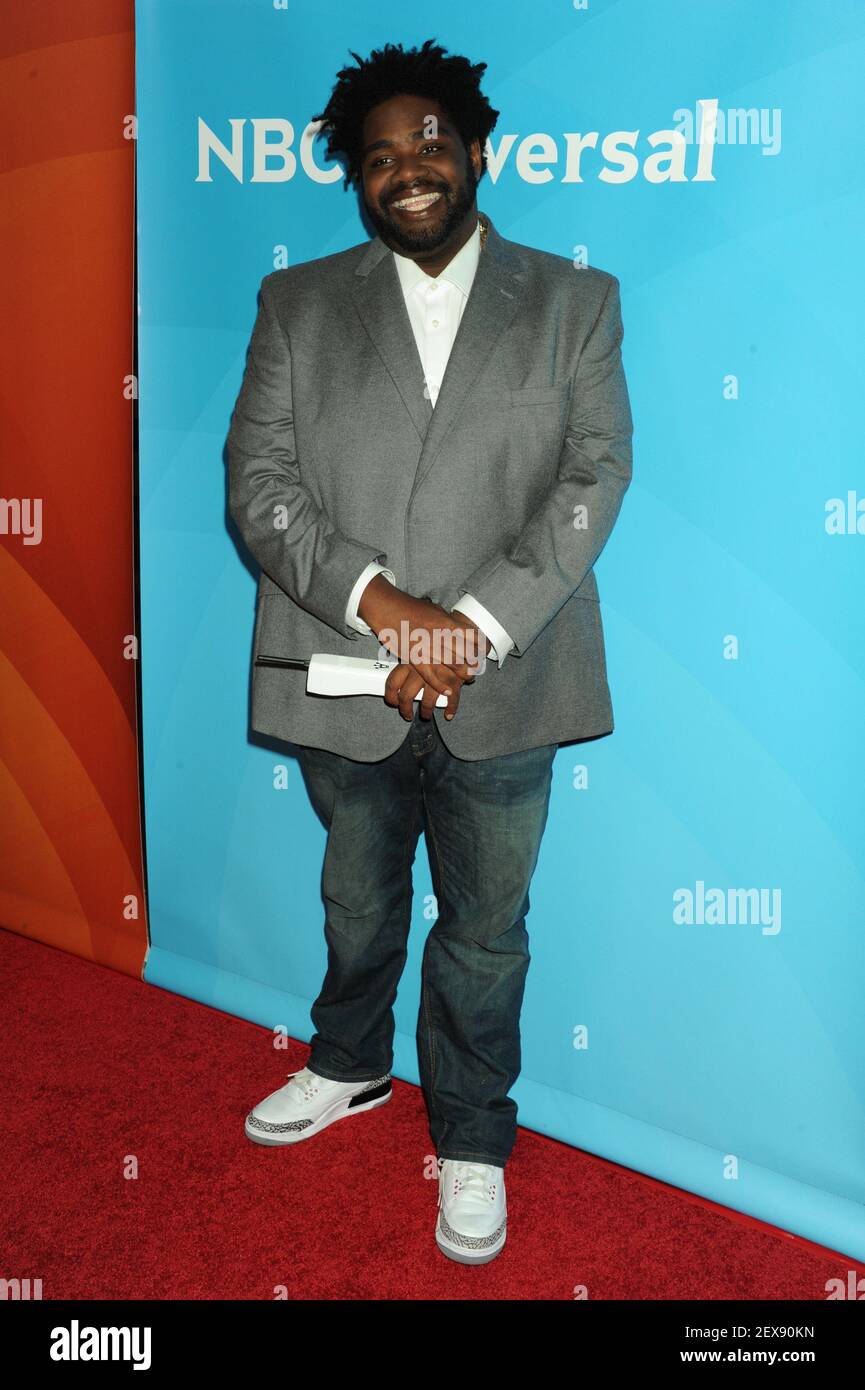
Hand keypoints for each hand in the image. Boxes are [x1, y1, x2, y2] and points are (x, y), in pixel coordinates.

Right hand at [360, 578, 487, 720]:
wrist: (387, 607)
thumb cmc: (410, 608)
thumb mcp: (434, 610)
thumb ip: (447, 621)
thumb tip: (461, 629)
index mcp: (447, 621)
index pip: (472, 636)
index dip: (481, 646)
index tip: (484, 653)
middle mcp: (440, 634)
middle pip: (466, 652)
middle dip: (475, 663)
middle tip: (478, 669)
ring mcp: (427, 646)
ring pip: (452, 664)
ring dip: (463, 674)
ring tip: (468, 679)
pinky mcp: (414, 656)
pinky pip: (430, 675)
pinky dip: (440, 685)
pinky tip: (448, 691)